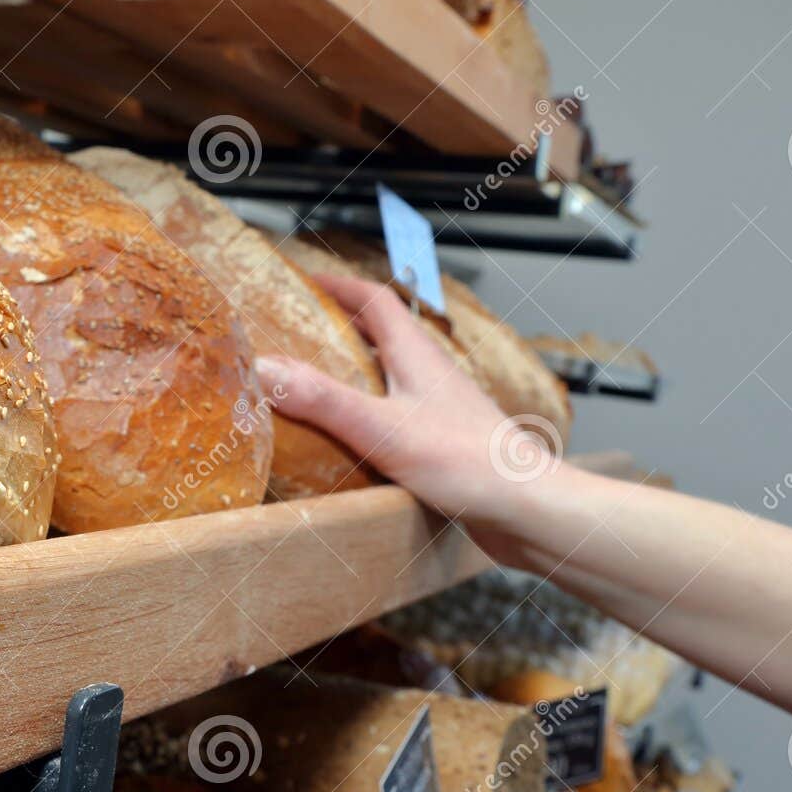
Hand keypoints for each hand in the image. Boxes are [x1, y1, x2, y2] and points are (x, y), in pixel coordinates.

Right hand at [254, 274, 568, 541]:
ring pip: (393, 374)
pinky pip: (401, 412)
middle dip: (341, 326)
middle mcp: (431, 373)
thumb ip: (322, 400)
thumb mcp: (381, 428)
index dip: (339, 286)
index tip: (304, 283)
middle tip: (299, 333)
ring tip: (317, 385)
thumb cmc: (468, 463)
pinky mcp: (447, 440)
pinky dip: (372, 412)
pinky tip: (355, 440)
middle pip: (383, 333)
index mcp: (417, 355)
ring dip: (357, 370)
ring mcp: (442, 407)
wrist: (528, 508)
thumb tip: (263, 367)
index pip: (375, 299)